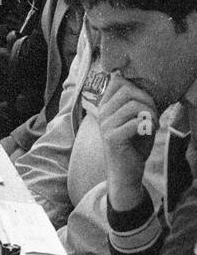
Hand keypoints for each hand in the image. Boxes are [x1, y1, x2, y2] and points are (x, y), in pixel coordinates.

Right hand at [98, 72, 157, 208]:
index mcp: (105, 107)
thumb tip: (140, 85)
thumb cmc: (133, 145)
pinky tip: (149, 133)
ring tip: (152, 125)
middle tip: (153, 115)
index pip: (118, 81)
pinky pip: (137, 122)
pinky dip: (149, 126)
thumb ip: (135, 102)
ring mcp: (106, 126)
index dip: (138, 88)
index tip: (145, 103)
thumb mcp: (134, 119)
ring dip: (150, 114)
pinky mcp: (113, 138)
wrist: (126, 173)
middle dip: (147, 100)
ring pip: (134, 105)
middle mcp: (102, 114)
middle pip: (128, 90)